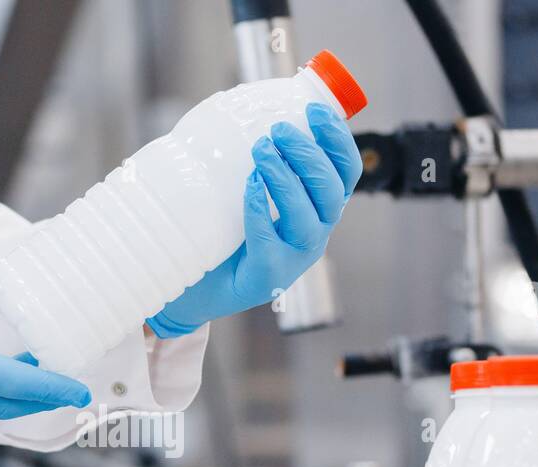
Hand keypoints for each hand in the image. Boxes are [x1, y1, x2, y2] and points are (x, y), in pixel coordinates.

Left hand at [147, 102, 361, 338]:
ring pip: (310, 217)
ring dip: (286, 179)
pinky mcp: (267, 278)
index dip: (337, 139)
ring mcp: (294, 259)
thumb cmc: (221, 235)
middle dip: (308, 155)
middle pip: (333, 191)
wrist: (192, 287)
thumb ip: (255, 159)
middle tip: (276, 132)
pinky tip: (249, 188)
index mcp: (317, 208)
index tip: (314, 110)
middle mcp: (313, 233)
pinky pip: (271, 243)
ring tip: (260, 154)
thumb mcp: (244, 191)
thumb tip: (239, 108)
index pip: (346, 171)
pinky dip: (262, 211)